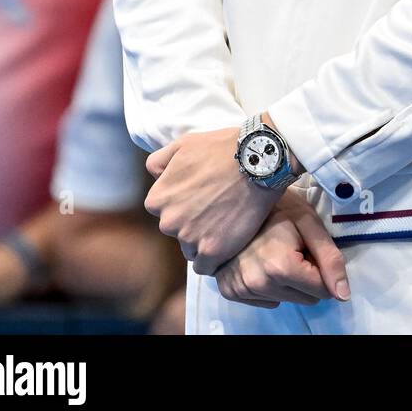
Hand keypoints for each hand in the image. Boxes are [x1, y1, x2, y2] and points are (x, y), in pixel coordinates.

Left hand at [145, 128, 279, 275]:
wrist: (256, 162)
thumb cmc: (221, 149)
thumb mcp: (182, 143)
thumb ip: (159, 161)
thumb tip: (155, 177)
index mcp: (157, 199)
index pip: (161, 208)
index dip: (180, 201)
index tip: (198, 195)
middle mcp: (168, 222)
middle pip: (176, 229)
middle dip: (190, 221)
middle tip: (213, 206)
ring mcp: (190, 239)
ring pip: (190, 248)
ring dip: (203, 239)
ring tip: (224, 220)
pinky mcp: (213, 251)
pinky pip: (205, 266)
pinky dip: (214, 259)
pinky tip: (226, 243)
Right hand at [215, 188, 349, 308]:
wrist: (241, 195)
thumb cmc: (280, 206)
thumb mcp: (310, 224)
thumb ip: (330, 259)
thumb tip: (343, 295)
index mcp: (280, 268)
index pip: (322, 291)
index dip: (322, 269)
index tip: (309, 248)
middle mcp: (258, 284)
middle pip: (305, 300)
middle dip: (307, 278)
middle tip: (294, 249)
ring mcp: (240, 289)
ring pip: (286, 300)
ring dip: (288, 282)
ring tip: (277, 252)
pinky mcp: (230, 291)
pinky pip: (266, 300)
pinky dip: (270, 286)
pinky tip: (263, 262)